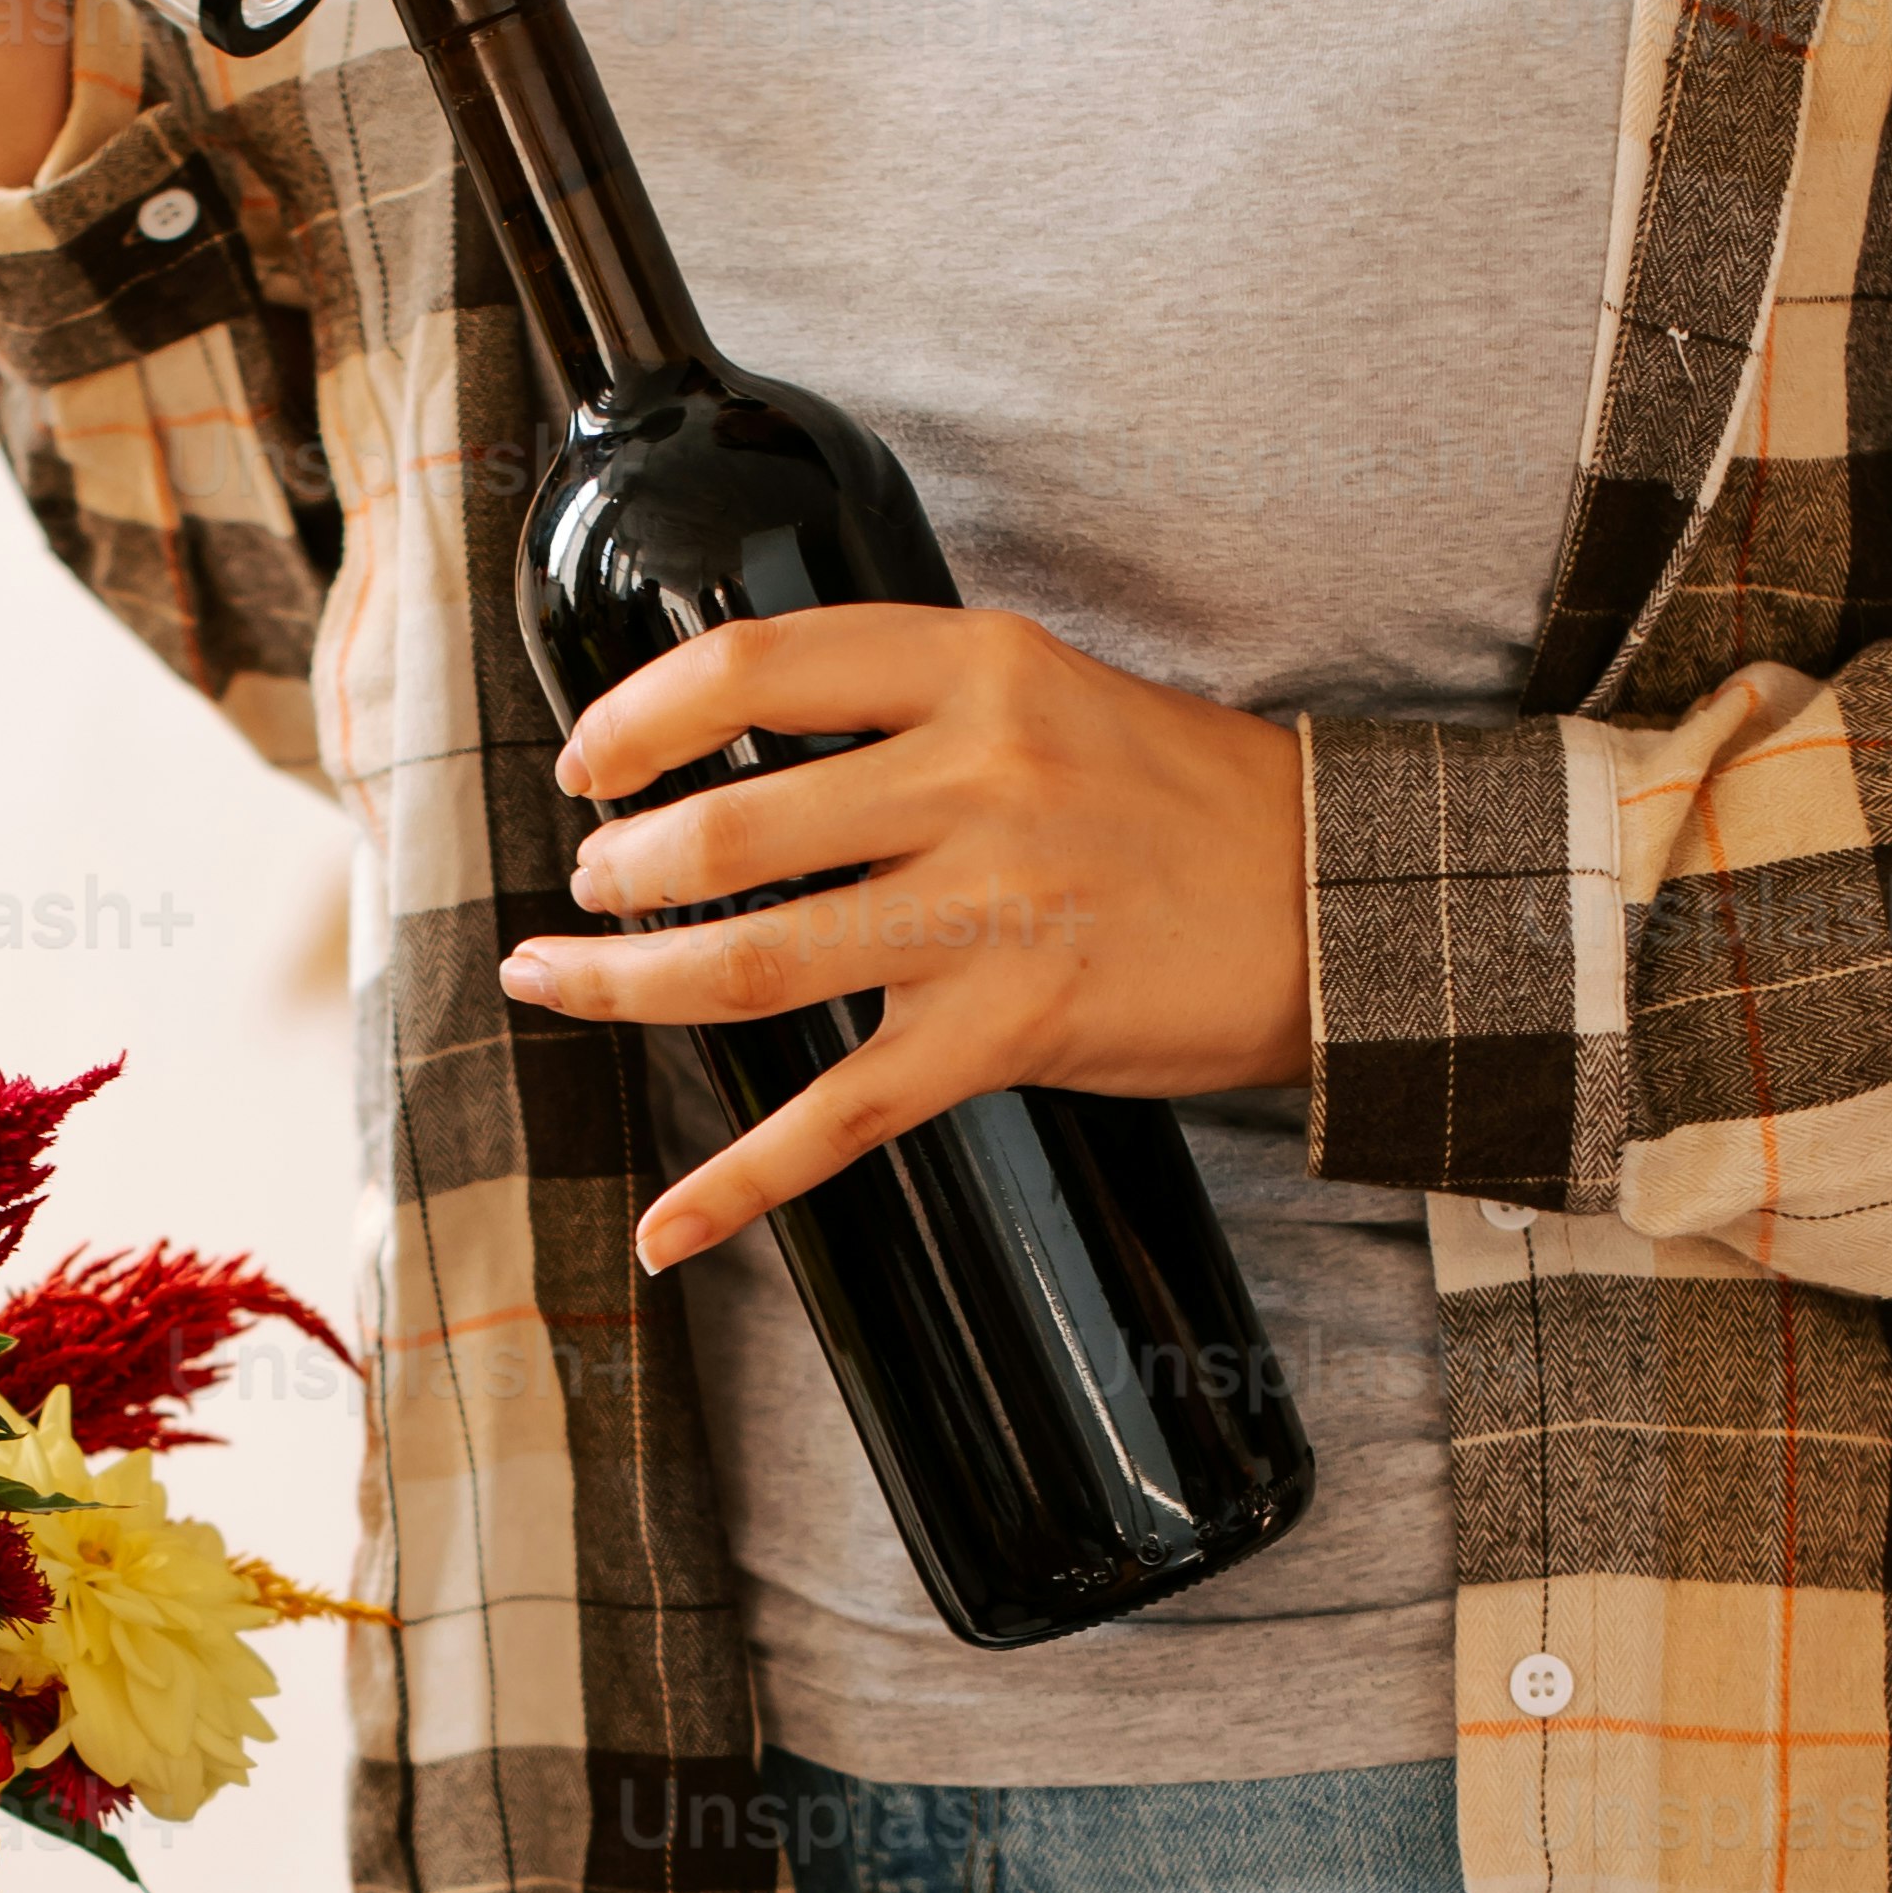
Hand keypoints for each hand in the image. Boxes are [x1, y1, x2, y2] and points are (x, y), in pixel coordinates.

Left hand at [497, 606, 1311, 1269]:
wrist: (1332, 895)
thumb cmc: (1182, 797)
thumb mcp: (1050, 688)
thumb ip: (913, 707)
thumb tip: (752, 745)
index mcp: (975, 668)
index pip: (756, 666)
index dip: (640, 716)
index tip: (587, 762)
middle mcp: (973, 779)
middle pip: (728, 830)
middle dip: (618, 873)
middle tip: (586, 893)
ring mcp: (988, 912)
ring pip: (752, 964)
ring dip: (624, 985)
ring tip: (559, 982)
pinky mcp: (1007, 1034)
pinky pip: (838, 1119)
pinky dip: (735, 1184)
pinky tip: (664, 1226)